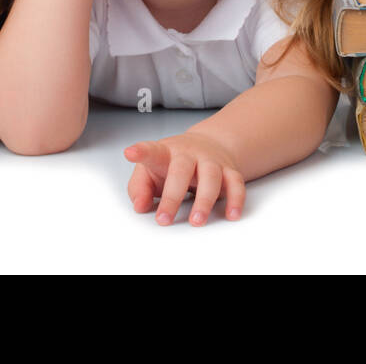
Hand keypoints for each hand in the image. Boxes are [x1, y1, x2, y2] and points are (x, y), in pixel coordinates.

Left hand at [123, 133, 245, 225]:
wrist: (209, 144)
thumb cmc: (172, 163)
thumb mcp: (150, 171)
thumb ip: (139, 188)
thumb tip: (140, 206)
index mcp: (165, 152)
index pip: (151, 151)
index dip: (141, 152)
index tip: (130, 153)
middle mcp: (189, 154)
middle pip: (181, 170)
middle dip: (172, 197)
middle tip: (164, 220)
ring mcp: (210, 161)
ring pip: (211, 177)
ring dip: (204, 201)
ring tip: (197, 221)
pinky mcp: (229, 170)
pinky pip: (236, 183)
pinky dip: (235, 199)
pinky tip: (231, 214)